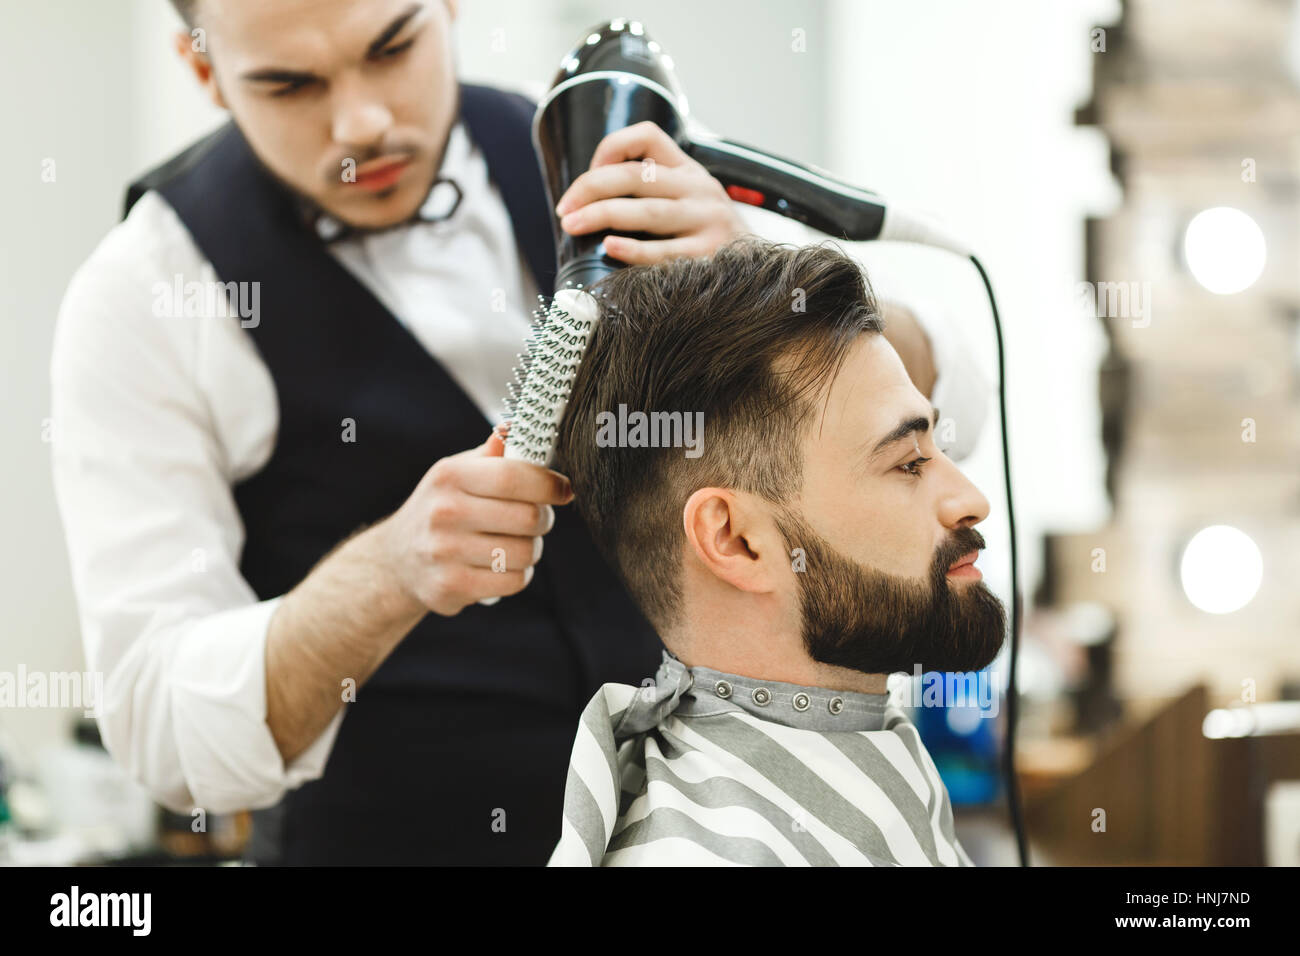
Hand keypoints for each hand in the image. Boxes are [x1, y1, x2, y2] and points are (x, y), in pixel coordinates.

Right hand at [375, 425, 573, 615]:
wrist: (397, 559)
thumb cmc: (441, 508)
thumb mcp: (456, 473)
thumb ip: (491, 455)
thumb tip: (516, 428)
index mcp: (449, 476)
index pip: (514, 476)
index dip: (549, 484)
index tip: (564, 489)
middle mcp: (444, 512)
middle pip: (528, 518)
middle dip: (544, 519)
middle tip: (538, 519)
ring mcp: (445, 552)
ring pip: (525, 553)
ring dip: (531, 549)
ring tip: (516, 543)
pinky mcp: (451, 587)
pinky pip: (514, 581)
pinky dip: (518, 574)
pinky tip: (502, 565)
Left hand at [554, 120, 749, 264]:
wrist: (761, 272)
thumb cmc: (708, 237)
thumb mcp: (689, 201)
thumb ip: (652, 191)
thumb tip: (588, 199)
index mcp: (689, 171)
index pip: (648, 135)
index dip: (611, 147)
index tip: (590, 171)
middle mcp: (700, 190)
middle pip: (635, 176)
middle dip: (591, 188)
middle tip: (565, 208)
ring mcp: (707, 222)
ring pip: (646, 212)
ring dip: (602, 215)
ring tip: (573, 225)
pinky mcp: (709, 256)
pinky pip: (663, 253)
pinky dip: (632, 250)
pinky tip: (609, 247)